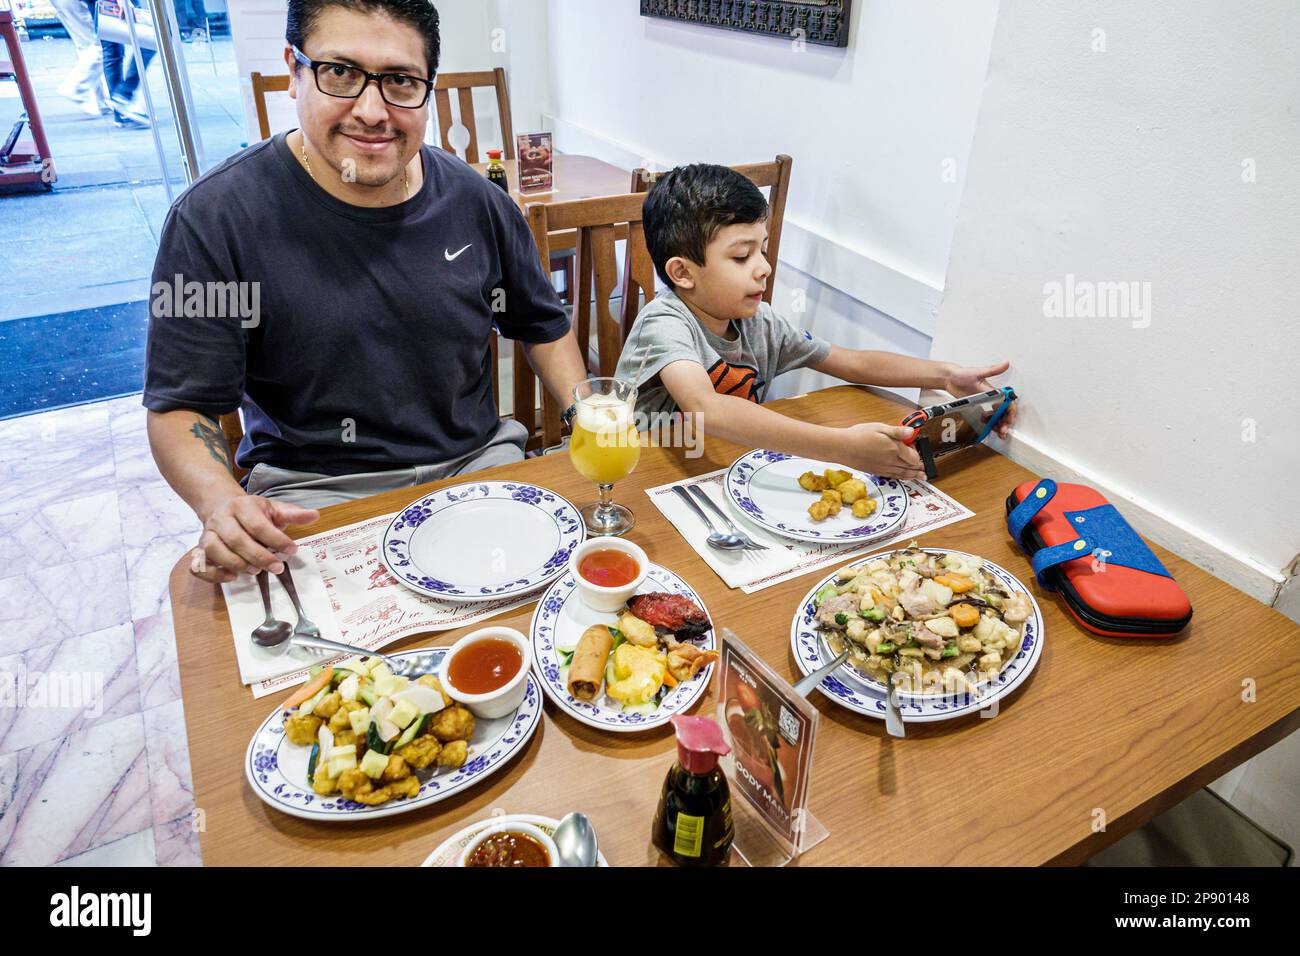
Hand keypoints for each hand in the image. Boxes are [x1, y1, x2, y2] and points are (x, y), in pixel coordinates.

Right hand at [189, 494, 319, 583]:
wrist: (220, 505)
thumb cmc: (252, 512)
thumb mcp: (273, 508)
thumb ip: (292, 514)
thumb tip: (314, 515)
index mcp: (242, 506)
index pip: (258, 525)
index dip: (276, 540)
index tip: (292, 551)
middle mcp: (221, 519)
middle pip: (237, 539)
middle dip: (259, 556)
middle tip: (277, 567)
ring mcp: (208, 534)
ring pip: (215, 550)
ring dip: (237, 564)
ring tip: (256, 571)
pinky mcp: (200, 548)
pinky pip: (199, 564)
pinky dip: (214, 573)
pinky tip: (232, 577)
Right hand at [840, 423, 926, 480]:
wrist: (842, 447)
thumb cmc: (858, 435)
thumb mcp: (879, 427)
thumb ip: (897, 431)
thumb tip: (912, 432)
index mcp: (894, 448)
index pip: (913, 455)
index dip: (917, 452)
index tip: (915, 446)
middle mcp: (891, 461)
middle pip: (910, 466)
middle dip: (919, 467)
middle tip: (926, 468)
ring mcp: (883, 468)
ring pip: (903, 473)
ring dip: (913, 475)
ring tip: (921, 476)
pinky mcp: (876, 471)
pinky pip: (893, 476)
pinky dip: (902, 477)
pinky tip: (903, 477)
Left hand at [943, 360, 1015, 437]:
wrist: (949, 379)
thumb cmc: (963, 374)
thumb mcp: (978, 372)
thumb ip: (993, 370)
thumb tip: (1005, 363)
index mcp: (995, 390)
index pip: (1007, 402)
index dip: (1010, 411)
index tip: (1008, 419)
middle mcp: (992, 398)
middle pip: (1003, 412)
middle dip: (1005, 422)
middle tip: (1003, 430)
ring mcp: (985, 404)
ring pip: (997, 416)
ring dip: (1000, 425)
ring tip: (999, 433)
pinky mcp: (978, 408)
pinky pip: (987, 418)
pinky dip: (991, 424)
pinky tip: (990, 428)